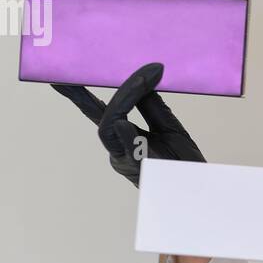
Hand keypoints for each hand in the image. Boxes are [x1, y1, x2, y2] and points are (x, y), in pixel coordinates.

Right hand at [52, 62, 204, 186]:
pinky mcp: (145, 171)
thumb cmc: (184, 163)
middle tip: (77, 71)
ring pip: (110, 129)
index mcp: (123, 137)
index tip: (61, 76)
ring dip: (123, 102)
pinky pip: (132, 153)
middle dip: (82, 95)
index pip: (99, 111)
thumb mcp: (169, 127)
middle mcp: (118, 149)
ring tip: (138, 81)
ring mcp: (128, 161)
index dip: (79, 94)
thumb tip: (141, 78)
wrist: (201, 190)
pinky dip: (128, 138)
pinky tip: (124, 124)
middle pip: (99, 117)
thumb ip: (152, 107)